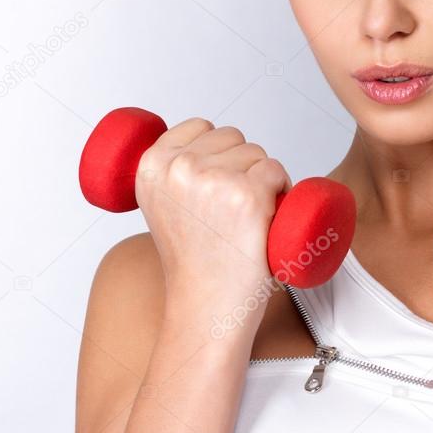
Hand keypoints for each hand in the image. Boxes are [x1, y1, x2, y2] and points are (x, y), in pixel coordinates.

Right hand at [135, 117, 291, 337]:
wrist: (206, 305)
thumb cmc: (194, 260)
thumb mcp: (163, 205)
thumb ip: (173, 173)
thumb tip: (202, 142)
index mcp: (151, 165)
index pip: (199, 126)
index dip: (217, 150)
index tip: (216, 183)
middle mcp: (179, 168)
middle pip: (233, 137)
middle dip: (242, 164)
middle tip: (231, 209)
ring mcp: (214, 180)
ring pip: (258, 153)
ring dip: (263, 177)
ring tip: (246, 216)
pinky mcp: (247, 195)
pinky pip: (277, 170)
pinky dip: (282, 188)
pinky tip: (266, 216)